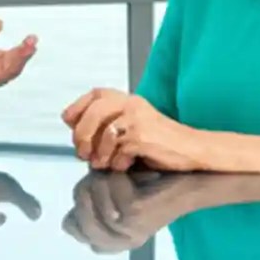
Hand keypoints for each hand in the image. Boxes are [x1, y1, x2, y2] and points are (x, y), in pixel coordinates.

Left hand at [0, 156, 41, 227]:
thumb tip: (4, 217)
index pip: (12, 193)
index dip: (26, 203)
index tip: (36, 215)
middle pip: (9, 184)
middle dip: (24, 197)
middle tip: (34, 211)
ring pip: (1, 180)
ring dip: (15, 191)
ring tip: (23, 204)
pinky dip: (3, 187)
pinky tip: (2, 196)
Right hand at [61, 171, 202, 253]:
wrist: (191, 181)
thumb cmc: (154, 184)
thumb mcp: (115, 198)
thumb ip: (93, 208)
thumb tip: (69, 217)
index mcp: (116, 240)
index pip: (74, 229)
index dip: (77, 205)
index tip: (91, 191)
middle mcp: (122, 240)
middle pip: (77, 214)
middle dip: (85, 190)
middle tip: (104, 177)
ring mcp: (128, 228)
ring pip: (90, 196)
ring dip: (102, 178)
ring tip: (122, 175)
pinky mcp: (135, 213)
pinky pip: (107, 186)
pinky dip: (116, 174)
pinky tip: (133, 174)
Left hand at [62, 88, 200, 171]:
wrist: (191, 149)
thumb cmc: (160, 140)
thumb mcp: (132, 123)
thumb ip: (108, 122)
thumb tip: (75, 129)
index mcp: (128, 99)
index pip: (95, 94)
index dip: (77, 107)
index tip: (68, 122)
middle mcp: (132, 105)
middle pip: (94, 112)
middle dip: (82, 134)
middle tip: (82, 152)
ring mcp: (138, 120)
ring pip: (105, 134)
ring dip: (99, 154)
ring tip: (103, 163)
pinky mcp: (144, 138)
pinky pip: (119, 151)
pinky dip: (116, 162)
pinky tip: (123, 165)